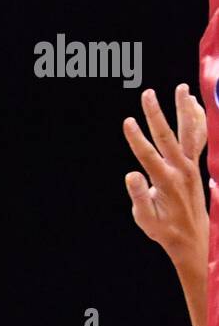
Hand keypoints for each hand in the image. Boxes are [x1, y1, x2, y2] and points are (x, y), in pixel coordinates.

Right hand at [123, 86, 207, 268]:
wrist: (193, 237)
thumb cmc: (165, 229)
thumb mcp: (146, 219)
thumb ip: (140, 196)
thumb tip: (131, 175)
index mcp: (166, 182)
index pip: (148, 155)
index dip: (137, 138)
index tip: (127, 121)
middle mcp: (181, 170)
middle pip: (167, 136)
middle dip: (155, 114)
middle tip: (148, 94)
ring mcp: (191, 165)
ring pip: (189, 132)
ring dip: (184, 109)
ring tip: (182, 88)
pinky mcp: (196, 165)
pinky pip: (198, 138)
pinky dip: (197, 121)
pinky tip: (193, 104)